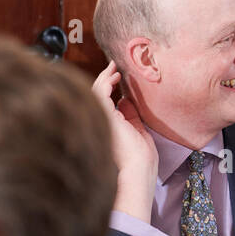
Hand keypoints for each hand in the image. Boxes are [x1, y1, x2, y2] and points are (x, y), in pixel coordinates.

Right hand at [93, 60, 157, 222]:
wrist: (138, 169)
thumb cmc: (141, 158)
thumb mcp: (138, 131)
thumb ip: (130, 116)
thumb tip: (124, 100)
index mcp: (109, 129)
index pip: (104, 106)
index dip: (109, 89)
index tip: (118, 77)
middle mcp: (100, 124)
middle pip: (96, 98)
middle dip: (104, 80)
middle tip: (113, 67)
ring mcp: (99, 120)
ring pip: (93, 94)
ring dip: (104, 78)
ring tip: (115, 68)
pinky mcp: (102, 116)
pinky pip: (98, 93)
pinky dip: (105, 81)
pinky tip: (115, 75)